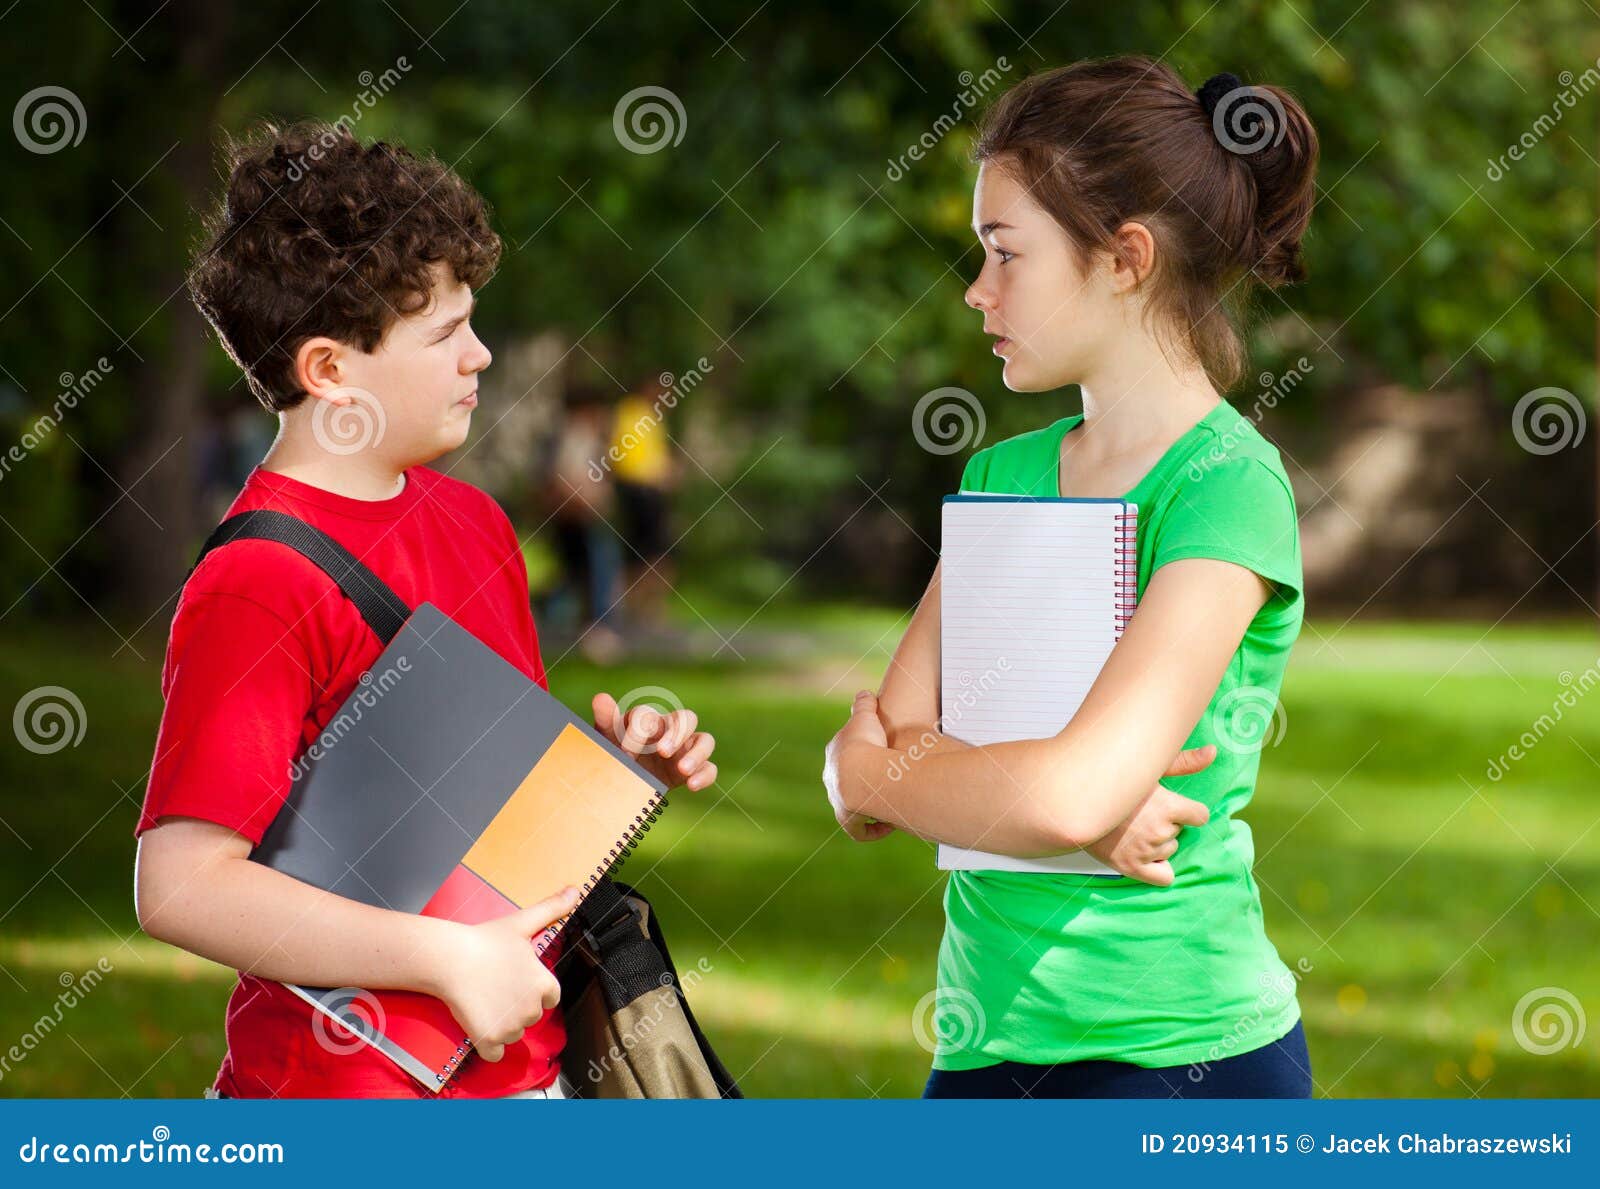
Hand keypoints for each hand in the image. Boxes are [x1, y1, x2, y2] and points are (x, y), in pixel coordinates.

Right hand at [430, 887, 578, 1062]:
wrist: (450, 958)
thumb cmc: (485, 940)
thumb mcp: (522, 922)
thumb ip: (552, 909)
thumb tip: (575, 891)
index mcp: (544, 983)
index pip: (550, 998)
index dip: (534, 990)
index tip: (515, 981)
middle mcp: (532, 1008)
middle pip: (531, 1016)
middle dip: (517, 1007)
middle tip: (495, 987)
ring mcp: (511, 1026)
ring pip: (513, 1034)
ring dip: (502, 1024)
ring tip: (484, 1000)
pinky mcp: (490, 1039)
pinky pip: (496, 1054)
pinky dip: (489, 1045)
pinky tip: (478, 1025)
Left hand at [592, 693, 717, 791]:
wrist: (623, 784)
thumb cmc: (617, 755)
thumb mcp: (607, 740)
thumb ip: (606, 720)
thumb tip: (601, 698)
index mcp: (647, 720)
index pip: (647, 716)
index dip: (637, 733)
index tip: (626, 754)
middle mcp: (671, 730)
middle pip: (686, 718)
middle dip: (675, 734)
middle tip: (662, 752)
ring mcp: (686, 749)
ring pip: (705, 740)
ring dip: (697, 754)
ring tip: (683, 770)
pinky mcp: (695, 769)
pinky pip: (710, 768)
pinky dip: (704, 775)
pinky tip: (692, 786)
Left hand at [823, 690, 895, 841]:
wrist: (858, 772)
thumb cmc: (864, 742)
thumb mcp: (866, 716)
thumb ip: (865, 704)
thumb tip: (865, 693)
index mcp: (834, 755)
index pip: (845, 756)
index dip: (862, 758)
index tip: (878, 760)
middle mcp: (832, 779)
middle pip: (845, 783)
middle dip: (863, 784)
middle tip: (883, 785)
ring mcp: (837, 799)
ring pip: (850, 808)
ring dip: (868, 809)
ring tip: (886, 809)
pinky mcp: (847, 818)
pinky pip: (859, 830)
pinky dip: (872, 830)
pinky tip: (886, 826)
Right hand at [1086, 745, 1215, 885]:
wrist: (1073, 802)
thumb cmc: (1110, 782)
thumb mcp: (1148, 768)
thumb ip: (1184, 762)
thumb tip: (1213, 752)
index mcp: (1167, 806)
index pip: (1200, 816)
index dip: (1188, 811)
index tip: (1171, 806)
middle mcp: (1158, 830)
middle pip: (1180, 833)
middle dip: (1165, 824)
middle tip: (1141, 813)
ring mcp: (1145, 851)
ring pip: (1169, 851)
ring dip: (1157, 843)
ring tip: (1133, 828)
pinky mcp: (1131, 867)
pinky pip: (1164, 877)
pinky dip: (1157, 868)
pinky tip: (1142, 852)